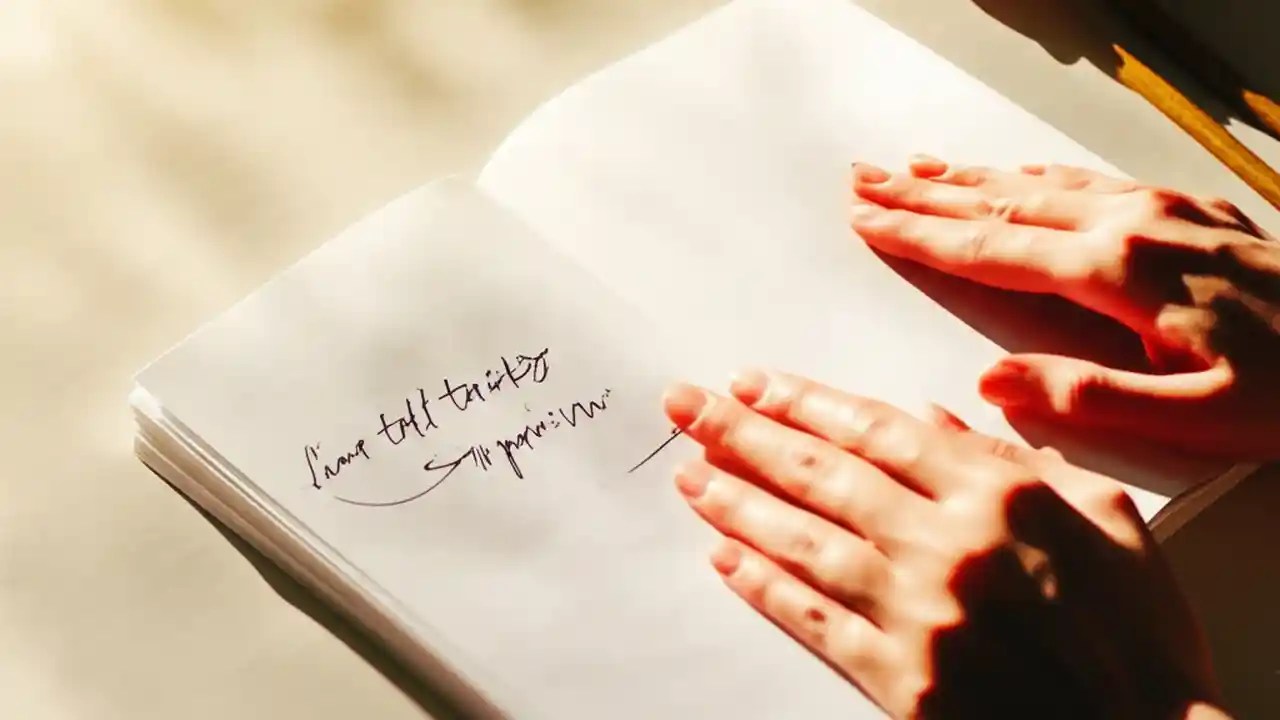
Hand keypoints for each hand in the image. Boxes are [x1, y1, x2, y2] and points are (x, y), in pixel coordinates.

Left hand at [663, 372, 1224, 718]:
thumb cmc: (1137, 633)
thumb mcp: (1103, 518)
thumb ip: (1013, 460)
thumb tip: (932, 416)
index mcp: (1003, 495)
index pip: (876, 429)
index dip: (804, 401)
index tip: (752, 381)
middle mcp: (951, 547)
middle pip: (823, 474)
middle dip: (744, 434)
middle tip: (685, 408)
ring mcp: (920, 617)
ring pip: (804, 542)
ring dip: (737, 504)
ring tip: (688, 474)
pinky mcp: (901, 681)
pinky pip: (813, 623)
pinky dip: (763, 587)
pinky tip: (722, 558)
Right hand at [850, 157, 1279, 457]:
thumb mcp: (1194, 419)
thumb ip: (1088, 398)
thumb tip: (996, 381)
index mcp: (1119, 273)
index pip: (991, 249)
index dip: (919, 235)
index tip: (865, 220)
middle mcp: (1131, 224)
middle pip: (1000, 203)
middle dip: (923, 193)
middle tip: (863, 180)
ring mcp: (1160, 209)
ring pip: (1038, 184)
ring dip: (967, 177)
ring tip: (911, 168)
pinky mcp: (1186, 209)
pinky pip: (1087, 179)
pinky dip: (1032, 174)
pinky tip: (1012, 173)